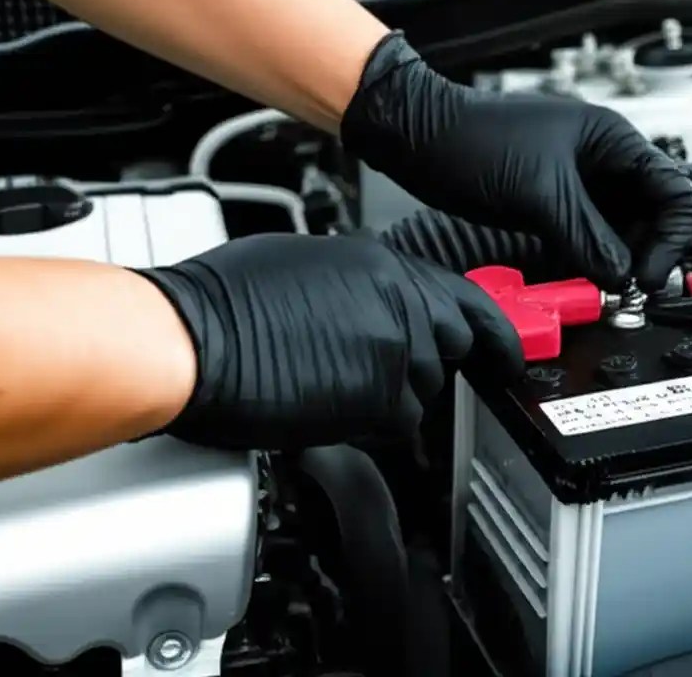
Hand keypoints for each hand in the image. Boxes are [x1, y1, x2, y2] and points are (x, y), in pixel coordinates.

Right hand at [134, 234, 520, 449]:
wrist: (186, 342)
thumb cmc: (219, 304)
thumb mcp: (303, 266)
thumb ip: (358, 287)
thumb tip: (373, 308)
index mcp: (382, 263)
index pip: (466, 299)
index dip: (490, 332)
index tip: (505, 352)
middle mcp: (399, 300)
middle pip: (452, 345)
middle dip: (429, 366)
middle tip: (392, 377)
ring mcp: (395, 347)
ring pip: (425, 389)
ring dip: (391, 397)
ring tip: (332, 388)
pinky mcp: (380, 396)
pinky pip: (401, 424)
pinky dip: (372, 427)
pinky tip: (328, 409)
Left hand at [340, 31, 691, 292]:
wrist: (419, 137)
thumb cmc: (473, 138)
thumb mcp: (541, 196)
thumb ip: (588, 239)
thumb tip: (622, 276)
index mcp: (613, 141)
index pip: (672, 191)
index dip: (670, 238)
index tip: (649, 276)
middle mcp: (604, 161)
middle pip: (652, 215)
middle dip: (649, 254)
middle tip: (635, 290)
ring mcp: (581, 184)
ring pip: (622, 231)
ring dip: (621, 262)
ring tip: (612, 291)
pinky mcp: (556, 204)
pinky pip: (591, 238)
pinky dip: (594, 261)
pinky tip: (589, 279)